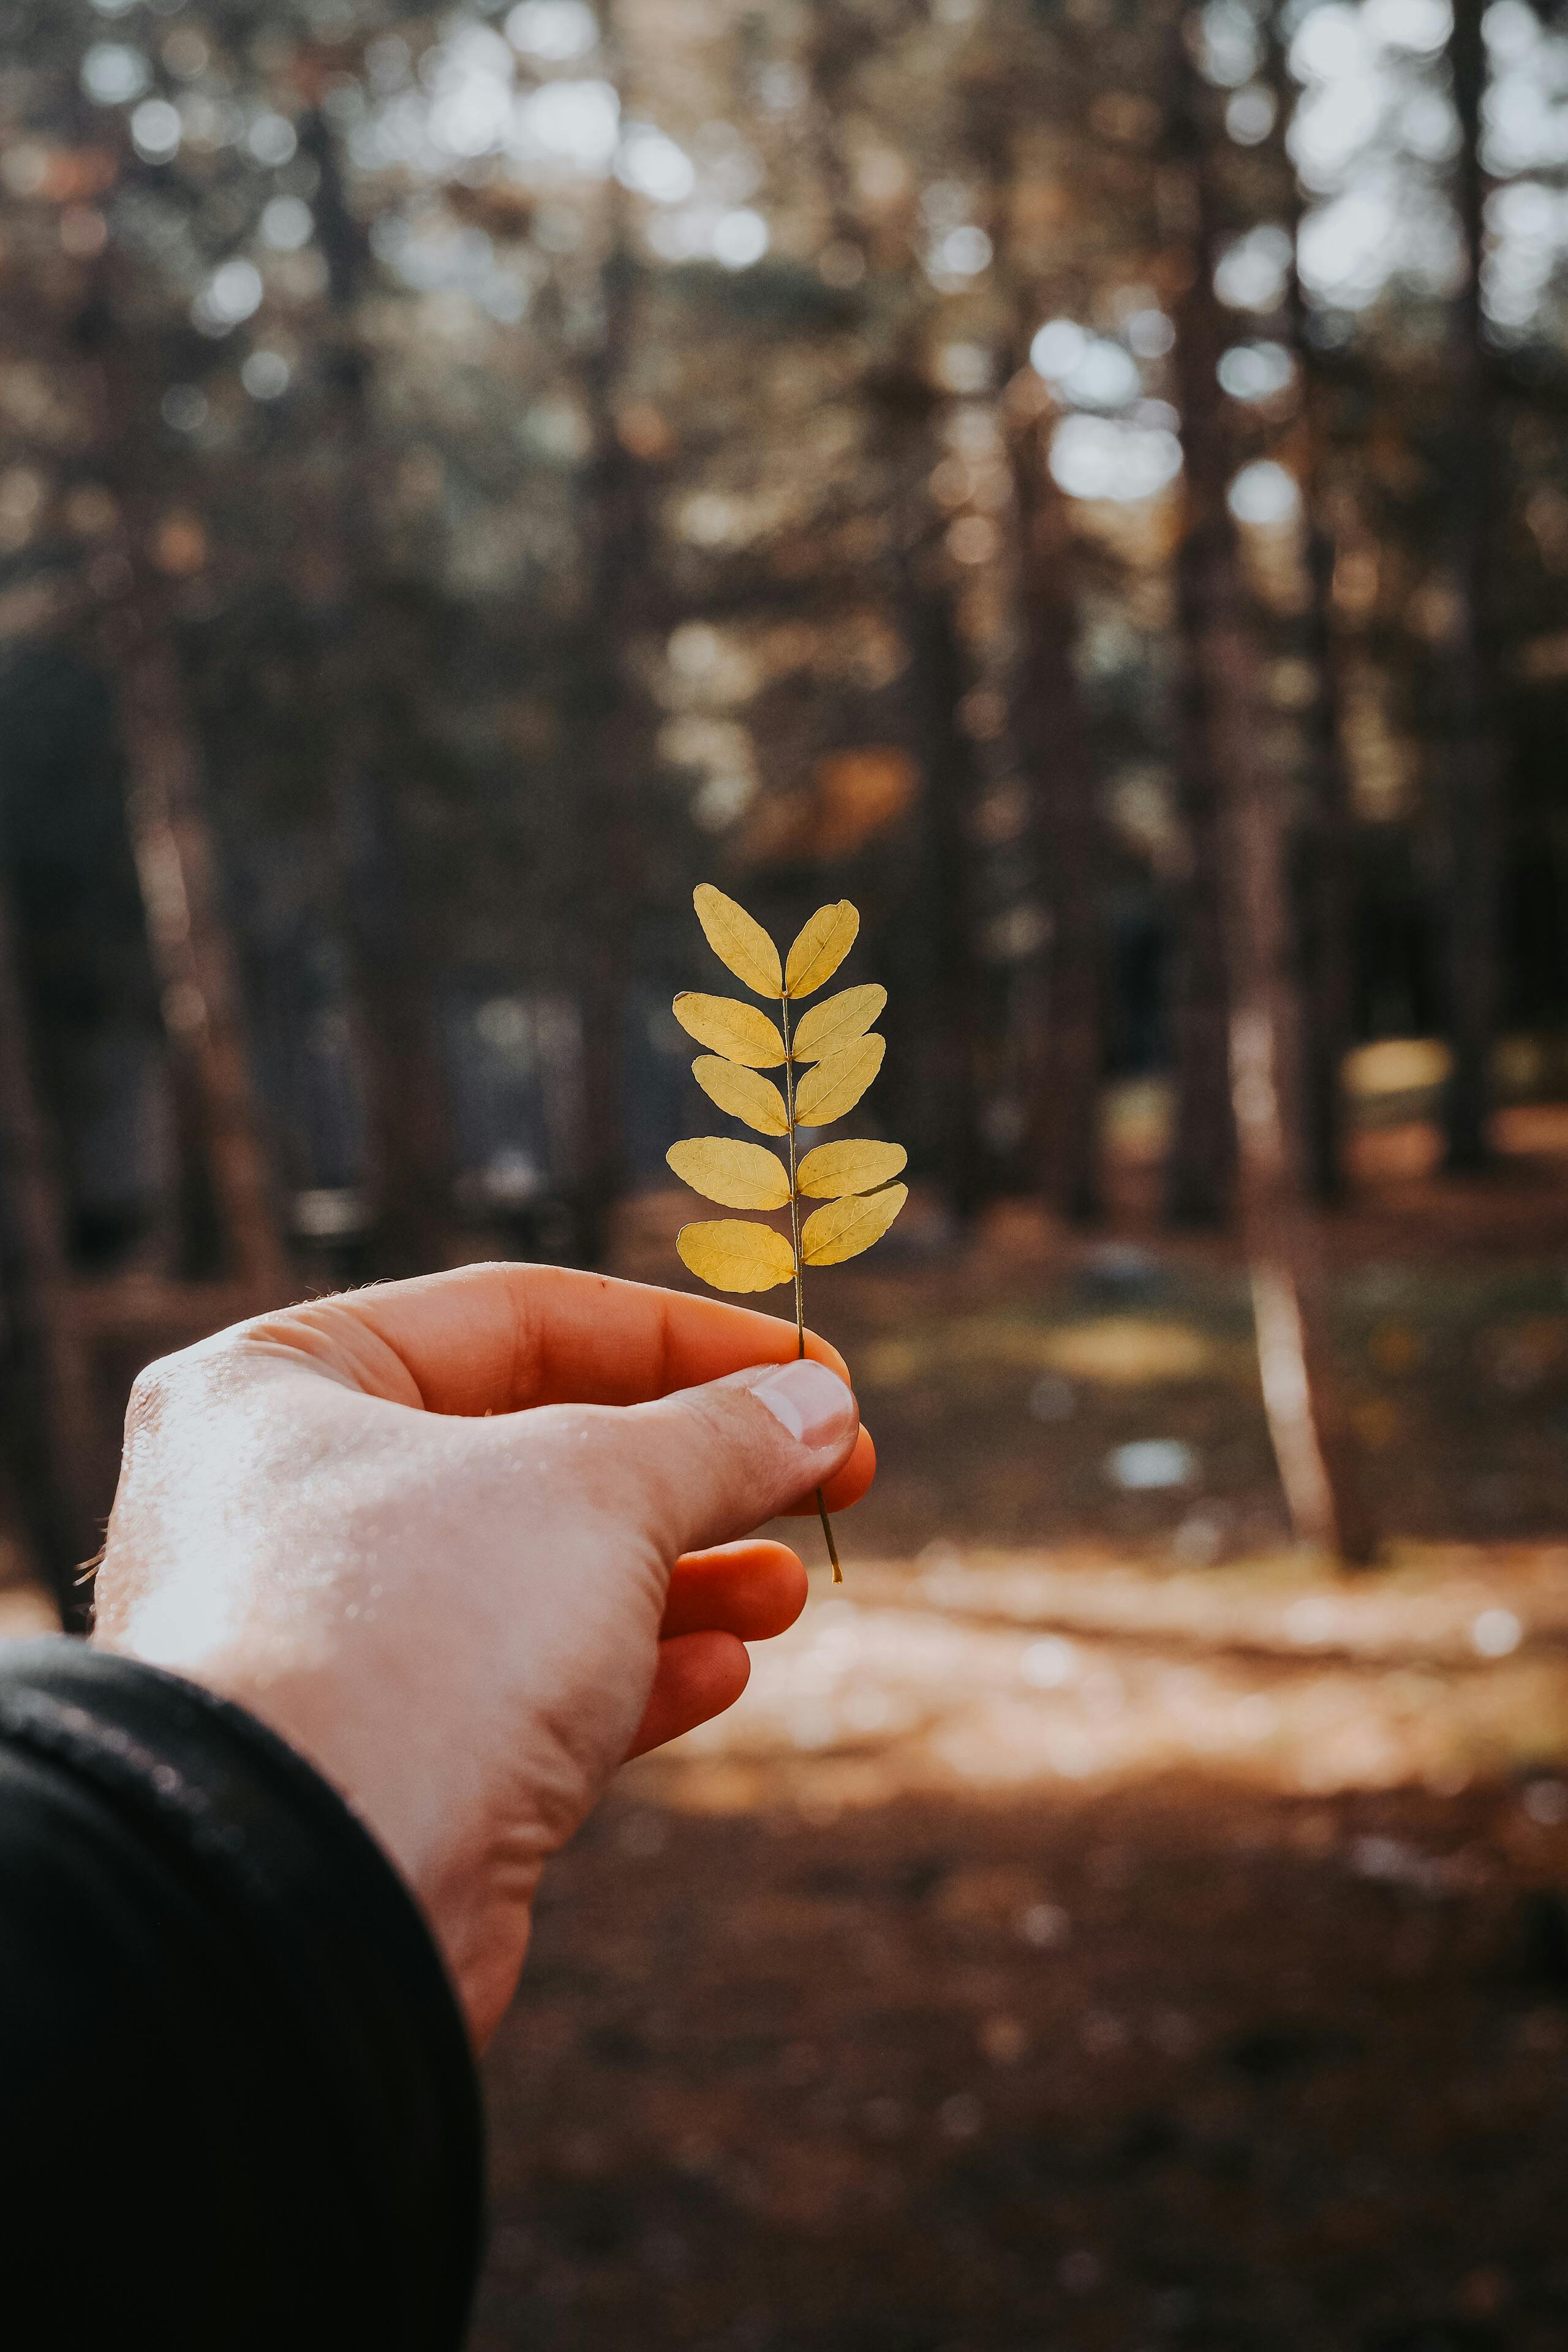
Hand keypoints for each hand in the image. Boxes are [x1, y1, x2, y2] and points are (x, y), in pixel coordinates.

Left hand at [91, 1264, 870, 2041]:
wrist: (304, 1902)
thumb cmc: (419, 1632)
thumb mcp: (596, 1487)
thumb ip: (717, 1435)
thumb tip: (819, 1406)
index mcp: (280, 1385)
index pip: (517, 1315)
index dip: (687, 1339)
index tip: (818, 1377)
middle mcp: (287, 1502)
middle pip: (536, 1444)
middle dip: (698, 1466)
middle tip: (836, 1471)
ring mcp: (330, 1636)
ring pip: (542, 1574)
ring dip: (684, 1575)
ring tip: (789, 1587)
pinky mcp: (382, 1757)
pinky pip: (523, 1685)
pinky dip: (632, 1671)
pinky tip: (726, 1667)